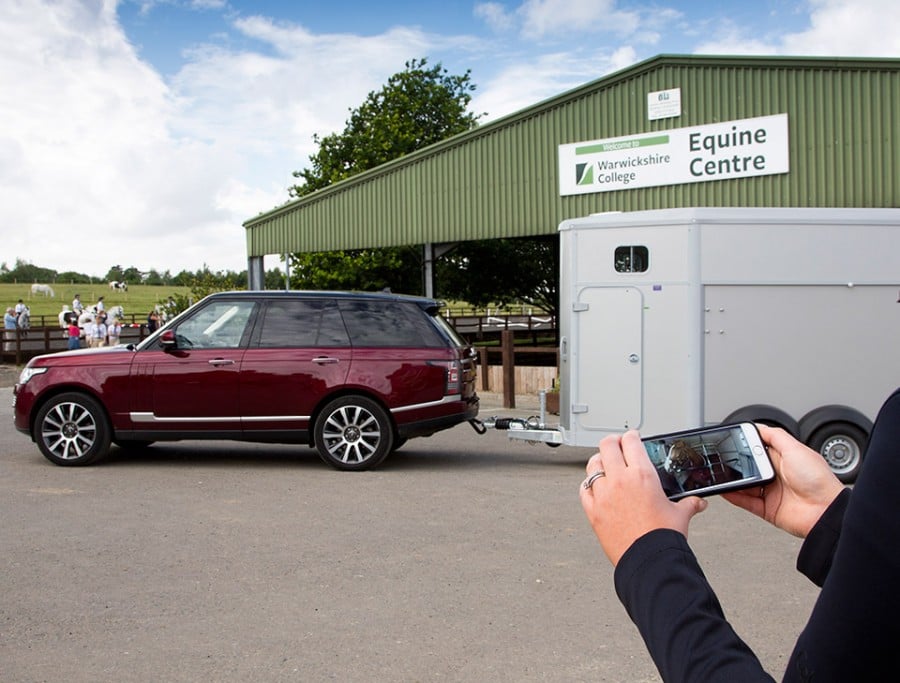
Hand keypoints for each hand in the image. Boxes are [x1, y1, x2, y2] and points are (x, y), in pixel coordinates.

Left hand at [579, 430, 707, 566]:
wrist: (649, 561)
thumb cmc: (663, 537)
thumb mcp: (680, 515)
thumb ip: (689, 504)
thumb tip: (698, 502)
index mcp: (642, 475)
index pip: (631, 441)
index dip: (631, 436)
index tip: (632, 437)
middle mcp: (620, 480)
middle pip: (607, 446)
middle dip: (612, 442)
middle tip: (616, 444)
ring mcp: (604, 494)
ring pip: (593, 465)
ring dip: (598, 461)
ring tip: (603, 462)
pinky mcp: (593, 510)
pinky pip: (584, 489)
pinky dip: (587, 485)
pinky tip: (593, 486)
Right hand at [722, 424, 844, 537]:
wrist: (825, 511)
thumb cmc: (819, 480)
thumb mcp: (796, 449)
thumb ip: (776, 436)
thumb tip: (758, 426)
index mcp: (784, 458)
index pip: (759, 448)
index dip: (745, 445)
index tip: (732, 441)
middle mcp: (777, 475)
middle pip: (749, 466)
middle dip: (736, 462)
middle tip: (725, 458)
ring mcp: (771, 492)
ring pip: (744, 484)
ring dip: (733, 480)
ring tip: (722, 474)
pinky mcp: (767, 508)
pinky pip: (745, 501)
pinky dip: (733, 496)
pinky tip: (725, 490)